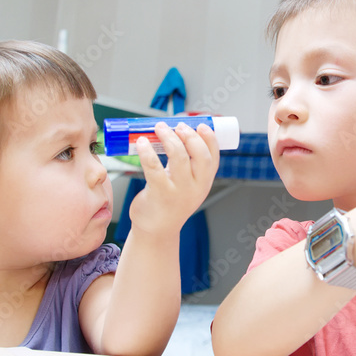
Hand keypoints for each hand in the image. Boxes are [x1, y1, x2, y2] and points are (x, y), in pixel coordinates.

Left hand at [129, 122, 220, 237]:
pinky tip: (141, 143)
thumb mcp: (187, 186)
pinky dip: (147, 151)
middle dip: (190, 136)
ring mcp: (179, 191)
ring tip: (159, 128)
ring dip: (169, 138)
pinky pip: (154, 167)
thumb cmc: (169, 202)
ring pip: (179, 157)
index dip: (209, 139)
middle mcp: (196, 187)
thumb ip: (187, 166)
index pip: (214, 157)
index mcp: (204, 183)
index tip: (200, 125)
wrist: (156, 231)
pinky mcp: (160, 194)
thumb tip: (176, 134)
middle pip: (200, 155)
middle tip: (177, 126)